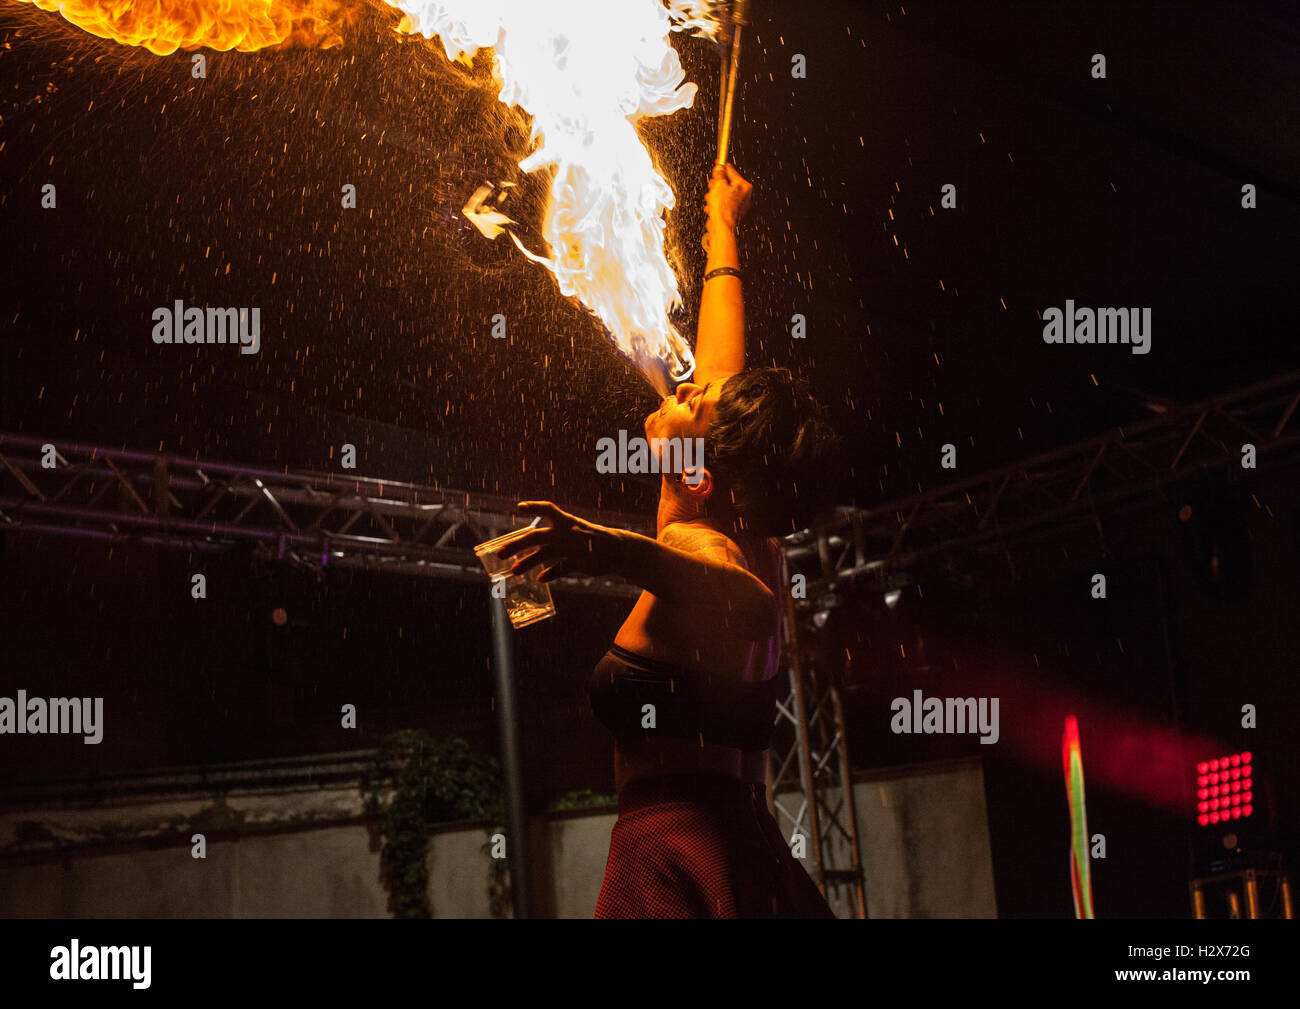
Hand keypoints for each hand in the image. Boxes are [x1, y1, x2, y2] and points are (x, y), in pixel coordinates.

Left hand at [494, 501, 626, 582]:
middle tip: (499, 553)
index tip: (518, 507)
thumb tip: (527, 546)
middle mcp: (567, 533)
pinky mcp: (579, 563)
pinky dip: (550, 574)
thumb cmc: (589, 538)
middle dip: (516, 545)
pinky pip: (561, 569)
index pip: (548, 509)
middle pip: (536, 537)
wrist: (617, 548)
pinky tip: (540, 578)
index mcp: (566, 521)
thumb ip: (551, 536)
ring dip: (527, 562)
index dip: (533, 507)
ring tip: (513, 570)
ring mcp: (572, 548)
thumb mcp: (572, 530)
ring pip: (544, 555)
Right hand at [705, 162, 751, 230]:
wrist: (721, 226)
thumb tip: (719, 168)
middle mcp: (744, 195)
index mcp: (744, 186)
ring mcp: (739, 204)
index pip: (732, 171)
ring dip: (714, 196)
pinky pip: (722, 203)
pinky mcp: (732, 212)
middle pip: (727, 183)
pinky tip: (713, 207)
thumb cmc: (723, 208)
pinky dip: (716, 205)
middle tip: (713, 187)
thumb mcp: (718, 184)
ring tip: (712, 200)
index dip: (722, 167)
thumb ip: (719, 174)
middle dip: (717, 185)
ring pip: (722, 194)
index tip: (718, 162)